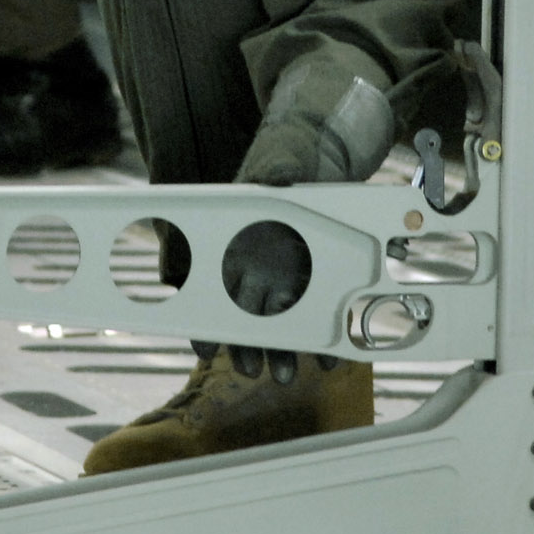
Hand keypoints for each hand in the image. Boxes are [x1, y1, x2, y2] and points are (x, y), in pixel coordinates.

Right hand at [227, 72, 389, 380]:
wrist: (321, 160)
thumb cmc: (288, 165)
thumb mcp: (282, 159)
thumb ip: (274, 169)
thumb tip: (271, 179)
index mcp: (235, 240)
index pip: (209, 289)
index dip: (204, 324)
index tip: (205, 349)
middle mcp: (253, 264)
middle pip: (241, 315)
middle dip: (244, 346)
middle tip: (251, 371)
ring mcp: (283, 275)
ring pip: (274, 323)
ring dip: (278, 351)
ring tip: (287, 374)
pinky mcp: (314, 282)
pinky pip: (313, 317)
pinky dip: (320, 340)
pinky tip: (329, 359)